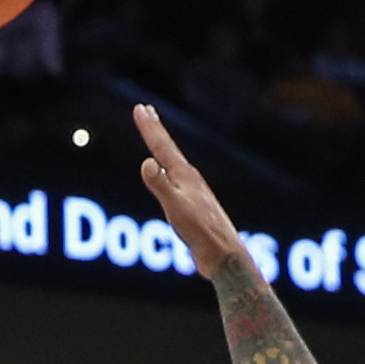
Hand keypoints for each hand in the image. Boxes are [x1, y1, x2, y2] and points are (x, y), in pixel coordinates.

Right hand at [134, 104, 250, 274]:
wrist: (224, 255)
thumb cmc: (201, 233)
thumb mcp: (176, 209)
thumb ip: (161, 185)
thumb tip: (146, 163)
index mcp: (185, 176)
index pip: (162, 147)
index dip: (150, 128)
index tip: (140, 108)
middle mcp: (190, 180)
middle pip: (169, 150)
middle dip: (155, 130)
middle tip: (146, 111)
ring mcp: (193, 193)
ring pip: (173, 164)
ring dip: (162, 149)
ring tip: (156, 140)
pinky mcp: (193, 208)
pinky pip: (175, 181)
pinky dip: (167, 171)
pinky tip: (168, 177)